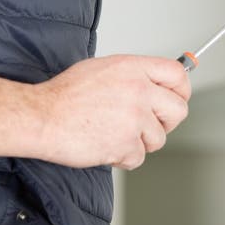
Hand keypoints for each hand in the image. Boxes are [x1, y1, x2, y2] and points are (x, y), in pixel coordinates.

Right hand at [34, 55, 190, 170]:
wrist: (43, 116)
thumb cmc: (65, 94)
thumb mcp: (102, 68)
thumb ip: (133, 75)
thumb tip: (154, 83)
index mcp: (133, 68)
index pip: (177, 74)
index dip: (181, 89)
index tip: (177, 97)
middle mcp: (138, 90)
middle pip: (178, 110)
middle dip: (167, 122)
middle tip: (150, 124)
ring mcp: (134, 118)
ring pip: (158, 138)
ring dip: (140, 141)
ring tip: (115, 133)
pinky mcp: (126, 143)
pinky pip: (138, 157)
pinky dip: (123, 157)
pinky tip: (105, 144)